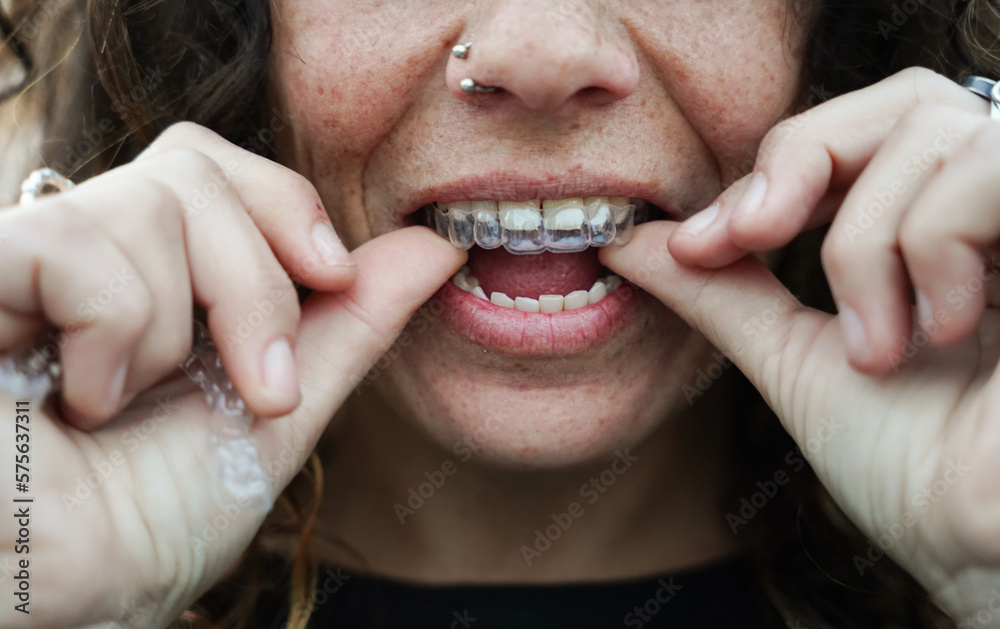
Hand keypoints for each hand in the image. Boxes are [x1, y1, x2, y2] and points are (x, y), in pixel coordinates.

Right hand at [0, 122, 464, 627]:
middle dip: (258, 284)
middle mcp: (78, 257)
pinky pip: (68, 241)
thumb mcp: (274, 417)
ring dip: (180, 329)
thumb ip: (348, 325)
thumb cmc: (144, 529)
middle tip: (261, 384)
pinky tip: (82, 401)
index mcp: (146, 279)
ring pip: (148, 203)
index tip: (333, 276)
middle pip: (194, 170)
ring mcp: (19, 265)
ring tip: (130, 409)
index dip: (284, 204)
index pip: (212, 167)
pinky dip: (114, 330)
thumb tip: (435, 247)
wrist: (62, 605)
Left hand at [601, 67, 999, 622]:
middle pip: (904, 100)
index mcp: (941, 232)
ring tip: (877, 345)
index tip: (702, 241)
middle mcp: (999, 213)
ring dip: (869, 241)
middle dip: (803, 163)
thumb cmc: (907, 471)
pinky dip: (936, 243)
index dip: (775, 169)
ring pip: (934, 132)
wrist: (978, 550)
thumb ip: (724, 291)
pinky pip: (990, 167)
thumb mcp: (794, 358)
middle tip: (754, 238)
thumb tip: (632, 242)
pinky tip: (942, 333)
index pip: (862, 130)